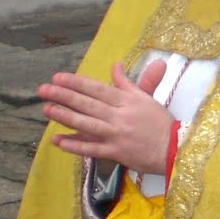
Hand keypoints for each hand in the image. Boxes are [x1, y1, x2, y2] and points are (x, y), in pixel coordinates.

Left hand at [41, 60, 172, 174]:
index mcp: (128, 101)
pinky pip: (92, 149)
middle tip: (43, 90)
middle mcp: (120, 116)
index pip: (97, 89)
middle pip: (88, 104)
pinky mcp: (116, 153)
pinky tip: (58, 140)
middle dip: (64, 96)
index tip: (58, 77)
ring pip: (87, 124)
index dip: (76, 83)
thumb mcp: (146, 99)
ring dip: (65, 117)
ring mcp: (117, 135)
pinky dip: (74, 145)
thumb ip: (127, 83)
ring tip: (47, 109)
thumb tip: (115, 65)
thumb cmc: (161, 123)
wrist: (175, 149)